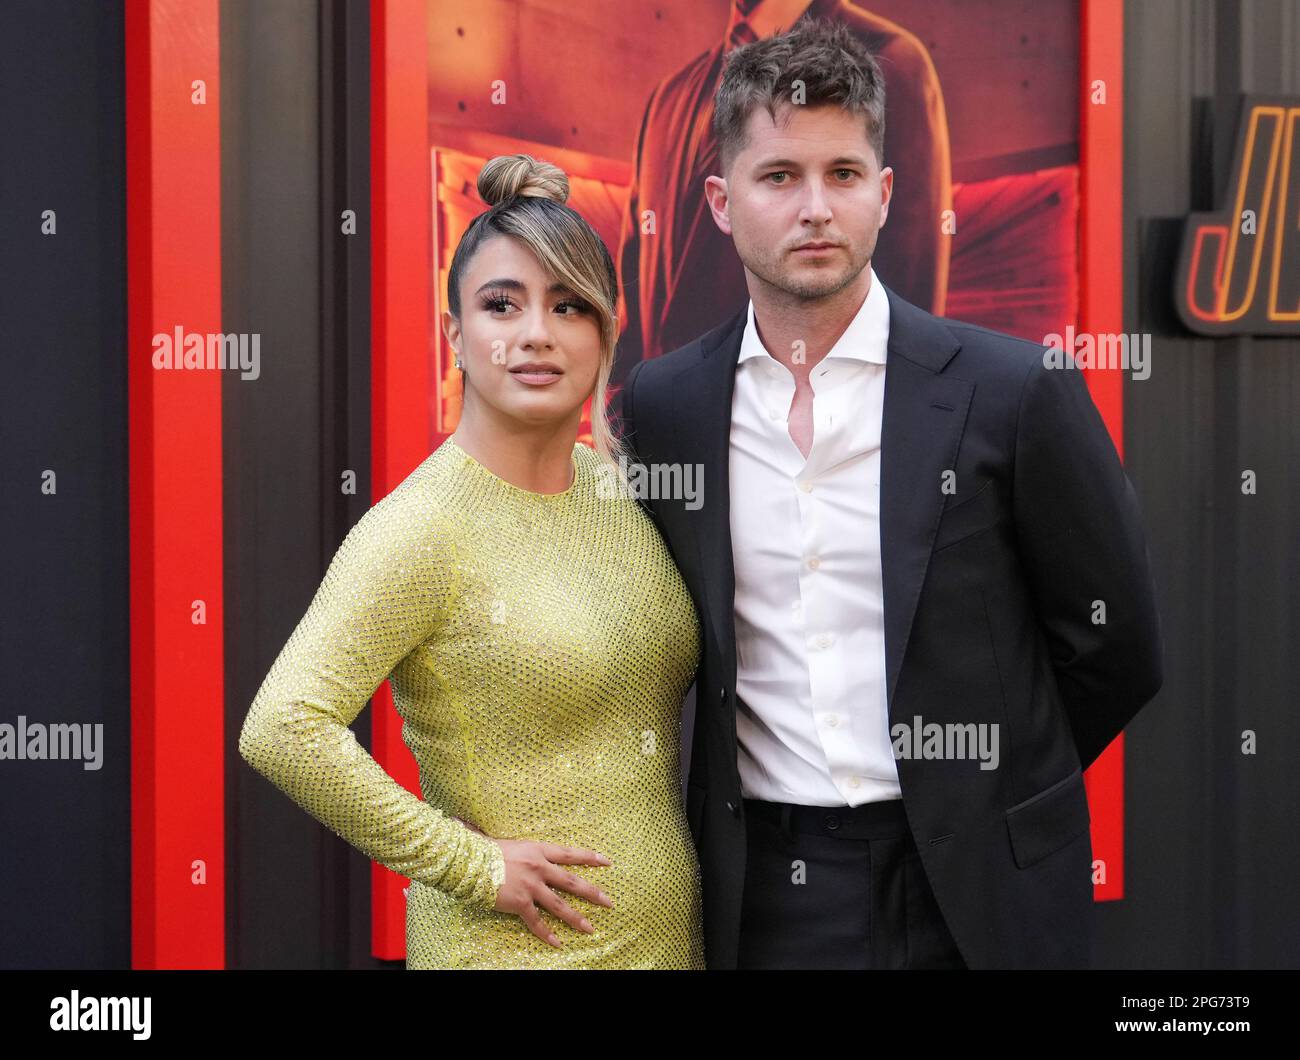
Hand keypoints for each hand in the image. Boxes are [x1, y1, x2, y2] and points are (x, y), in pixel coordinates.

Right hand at [453, 817, 613, 948]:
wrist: (469, 861)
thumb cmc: (486, 850)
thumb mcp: (513, 845)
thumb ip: (526, 852)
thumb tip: (530, 853)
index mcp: (538, 850)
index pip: (570, 854)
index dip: (590, 858)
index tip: (607, 862)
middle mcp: (539, 867)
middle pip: (572, 882)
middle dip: (593, 893)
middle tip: (609, 902)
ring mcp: (531, 886)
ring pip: (559, 905)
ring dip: (576, 918)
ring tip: (589, 928)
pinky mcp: (520, 902)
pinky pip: (536, 921)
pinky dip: (546, 933)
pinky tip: (557, 942)